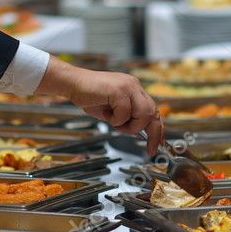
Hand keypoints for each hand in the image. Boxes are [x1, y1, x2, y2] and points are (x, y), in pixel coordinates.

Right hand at [37, 57, 162, 154]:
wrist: (73, 84)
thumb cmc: (90, 96)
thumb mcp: (113, 111)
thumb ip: (127, 118)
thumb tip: (138, 131)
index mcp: (135, 90)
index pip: (154, 111)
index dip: (158, 130)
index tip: (155, 145)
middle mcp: (135, 86)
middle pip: (154, 113)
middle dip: (151, 134)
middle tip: (147, 147)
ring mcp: (128, 87)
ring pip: (143, 114)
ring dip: (130, 125)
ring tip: (115, 122)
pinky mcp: (119, 90)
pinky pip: (125, 112)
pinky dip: (115, 119)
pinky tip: (106, 112)